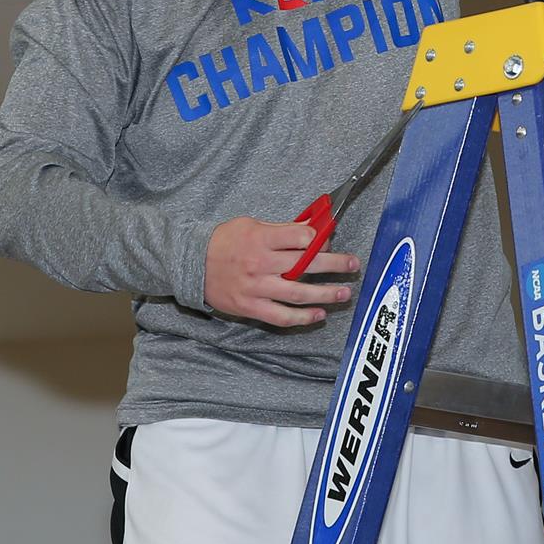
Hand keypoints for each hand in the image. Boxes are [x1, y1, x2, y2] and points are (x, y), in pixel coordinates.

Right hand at [204, 217, 361, 327]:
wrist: (191, 264)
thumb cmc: (223, 242)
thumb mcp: (250, 225)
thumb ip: (280, 230)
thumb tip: (312, 230)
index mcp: (260, 239)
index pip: (300, 237)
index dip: (319, 239)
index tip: (329, 241)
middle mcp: (260, 263)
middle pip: (305, 265)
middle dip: (334, 264)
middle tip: (353, 264)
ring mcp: (255, 288)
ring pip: (298, 293)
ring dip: (325, 294)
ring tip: (344, 293)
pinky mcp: (250, 307)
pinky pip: (281, 316)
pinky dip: (302, 318)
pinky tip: (319, 315)